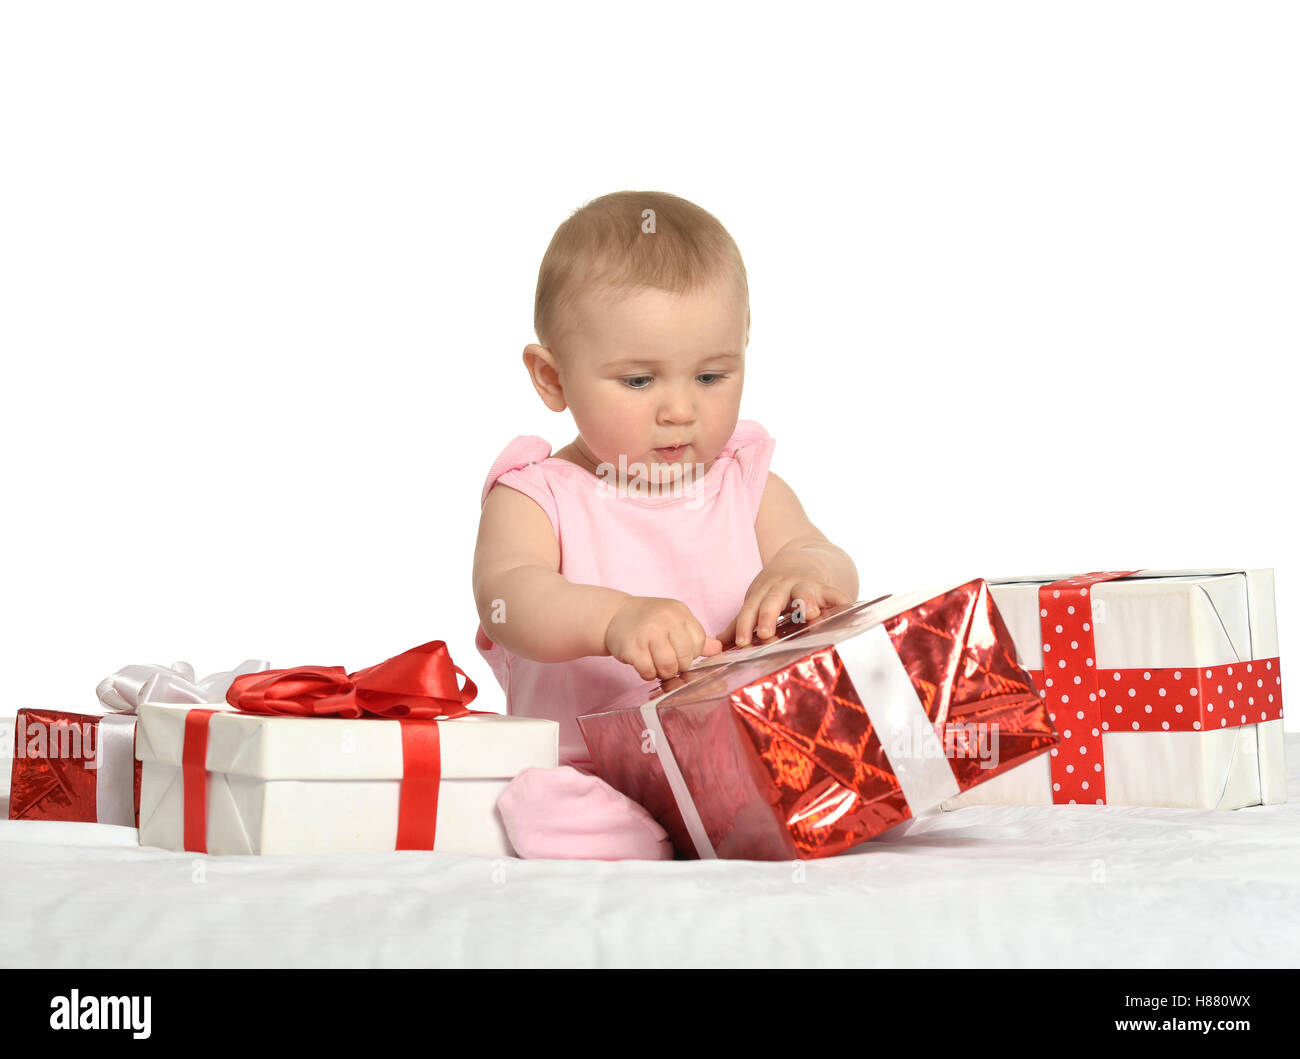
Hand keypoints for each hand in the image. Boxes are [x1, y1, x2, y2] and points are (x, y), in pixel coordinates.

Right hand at [604, 596, 723, 680]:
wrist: (614, 616)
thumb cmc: (648, 621)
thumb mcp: (674, 621)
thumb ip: (695, 636)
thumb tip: (719, 650)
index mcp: (679, 612)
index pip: (698, 642)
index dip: (690, 654)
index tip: (678, 654)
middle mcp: (665, 619)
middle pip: (685, 657)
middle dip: (677, 666)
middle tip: (665, 661)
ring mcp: (648, 631)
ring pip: (668, 666)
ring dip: (662, 672)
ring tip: (655, 664)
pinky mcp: (632, 646)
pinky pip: (648, 671)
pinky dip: (647, 674)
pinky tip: (642, 665)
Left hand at [718, 575, 851, 647]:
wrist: (800, 561)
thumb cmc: (774, 590)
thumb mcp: (756, 601)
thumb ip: (739, 624)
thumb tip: (715, 647)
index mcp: (762, 592)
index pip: (750, 609)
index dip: (745, 624)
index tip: (742, 642)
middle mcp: (782, 586)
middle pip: (773, 600)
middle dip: (768, 615)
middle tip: (764, 633)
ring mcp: (805, 585)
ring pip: (804, 592)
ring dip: (806, 602)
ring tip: (809, 614)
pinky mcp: (825, 588)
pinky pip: (835, 594)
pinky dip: (841, 601)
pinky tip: (847, 609)